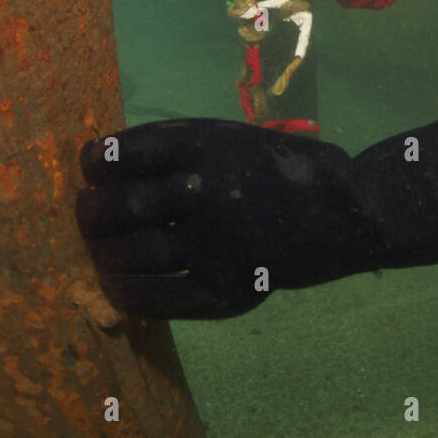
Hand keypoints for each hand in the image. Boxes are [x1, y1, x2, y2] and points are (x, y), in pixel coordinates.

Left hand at [76, 119, 361, 318]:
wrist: (350, 213)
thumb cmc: (283, 171)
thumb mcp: (234, 140)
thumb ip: (180, 151)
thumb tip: (107, 169)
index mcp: (205, 145)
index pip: (122, 154)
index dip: (94, 164)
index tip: (91, 170)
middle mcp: (205, 190)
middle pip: (117, 207)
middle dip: (89, 213)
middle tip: (87, 214)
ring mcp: (214, 242)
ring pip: (130, 254)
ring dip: (103, 254)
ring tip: (101, 250)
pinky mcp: (225, 287)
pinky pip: (155, 297)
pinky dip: (125, 292)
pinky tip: (116, 284)